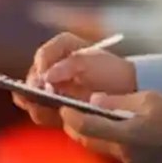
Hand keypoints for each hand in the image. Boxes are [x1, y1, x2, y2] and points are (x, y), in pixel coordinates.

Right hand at [12, 32, 137, 127]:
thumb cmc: (111, 70)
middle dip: (33, 86)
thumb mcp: (91, 62)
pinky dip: (42, 112)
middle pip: (34, 76)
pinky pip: (43, 110)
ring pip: (34, 94)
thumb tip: (45, 77)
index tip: (43, 78)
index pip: (43, 54)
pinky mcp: (58, 106)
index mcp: (62, 48)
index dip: (41, 66)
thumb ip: (68, 65)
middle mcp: (53, 66)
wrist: (128, 92)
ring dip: (33, 101)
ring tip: (37, 107)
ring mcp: (54, 88)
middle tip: (34, 95)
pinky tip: (45, 114)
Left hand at [58, 91, 161, 162]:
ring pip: (102, 149)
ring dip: (93, 136)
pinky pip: (117, 157)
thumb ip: (118, 101)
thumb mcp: (148, 99)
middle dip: (75, 127)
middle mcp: (124, 153)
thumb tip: (94, 101)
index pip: (86, 126)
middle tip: (70, 113)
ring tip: (92, 120)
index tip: (63, 107)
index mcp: (125, 134)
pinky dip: (112, 145)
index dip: (70, 116)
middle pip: (88, 141)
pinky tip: (120, 134)